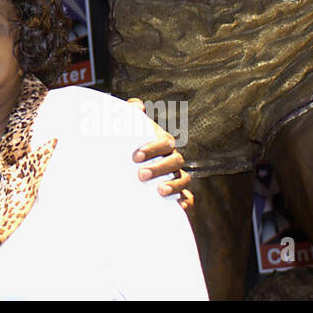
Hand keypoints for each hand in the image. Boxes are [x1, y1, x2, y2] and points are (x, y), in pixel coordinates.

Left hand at [127, 97, 192, 211]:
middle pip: (174, 161)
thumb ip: (130, 114)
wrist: (124, 166)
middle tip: (140, 174)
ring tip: (160, 191)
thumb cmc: (127, 144)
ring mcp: (175, 176)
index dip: (152, 148)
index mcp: (163, 142)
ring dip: (174, 185)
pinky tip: (179, 206)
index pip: (164, 143)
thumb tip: (138, 106)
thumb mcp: (126, 129)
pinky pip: (187, 198)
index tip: (135, 156)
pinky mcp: (175, 194)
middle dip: (159, 168)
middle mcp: (172, 158)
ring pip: (184, 179)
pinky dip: (186, 201)